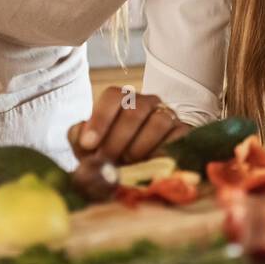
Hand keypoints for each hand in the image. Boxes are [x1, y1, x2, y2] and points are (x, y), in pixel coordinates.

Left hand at [68, 87, 189, 163]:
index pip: (113, 96)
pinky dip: (161, 152)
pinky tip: (149, 164)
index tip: (88, 144)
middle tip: (107, 160)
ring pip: (158, 122)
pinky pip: (177, 137)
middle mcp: (146, 103)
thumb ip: (79, 139)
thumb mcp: (91, 148)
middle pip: (134, 109)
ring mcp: (167, 115)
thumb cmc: (112, 154)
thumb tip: (81, 138)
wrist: (143, 166)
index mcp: (122, 101)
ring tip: (128, 163)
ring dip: (139, 147)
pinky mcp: (184, 131)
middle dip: (117, 139)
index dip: (100, 119)